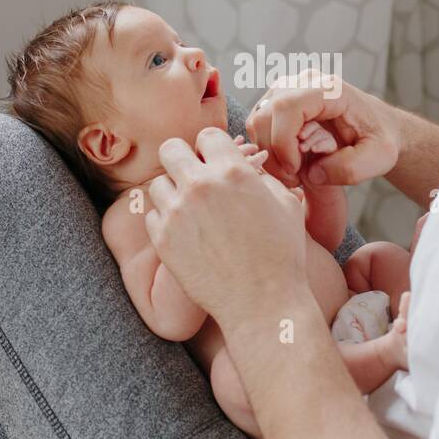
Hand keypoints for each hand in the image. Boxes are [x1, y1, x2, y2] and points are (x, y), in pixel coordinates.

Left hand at [146, 127, 308, 322]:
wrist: (263, 302)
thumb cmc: (282, 254)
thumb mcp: (286, 204)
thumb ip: (262, 177)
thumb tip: (248, 166)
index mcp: (233, 171)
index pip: (206, 135)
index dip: (211, 148)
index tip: (214, 162)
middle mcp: (201, 186)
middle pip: (170, 148)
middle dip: (181, 159)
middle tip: (192, 177)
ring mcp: (177, 212)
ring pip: (157, 183)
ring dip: (172, 192)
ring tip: (189, 209)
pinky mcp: (162, 240)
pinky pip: (151, 214)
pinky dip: (165, 219)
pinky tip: (185, 231)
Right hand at [246, 70, 399, 188]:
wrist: (378, 128)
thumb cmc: (380, 140)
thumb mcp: (379, 158)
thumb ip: (350, 169)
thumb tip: (312, 173)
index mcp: (330, 89)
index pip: (287, 107)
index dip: (283, 142)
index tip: (297, 170)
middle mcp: (304, 82)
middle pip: (265, 114)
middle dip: (274, 153)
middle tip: (295, 178)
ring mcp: (288, 89)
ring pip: (257, 120)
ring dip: (269, 153)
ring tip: (295, 173)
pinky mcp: (279, 102)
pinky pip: (259, 125)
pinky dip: (268, 149)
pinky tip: (291, 163)